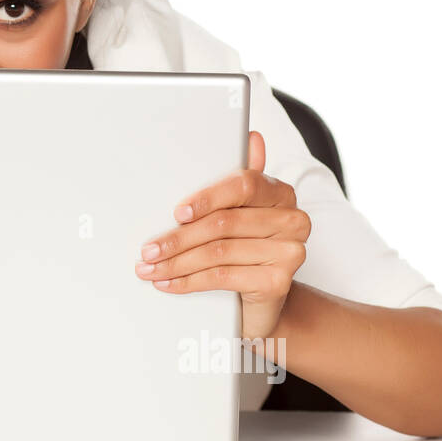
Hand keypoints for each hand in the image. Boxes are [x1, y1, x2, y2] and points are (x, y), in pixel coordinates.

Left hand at [134, 131, 309, 339]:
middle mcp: (293, 219)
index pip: (243, 185)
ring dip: (176, 262)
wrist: (264, 302)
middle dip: (178, 238)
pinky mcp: (279, 282)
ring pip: (219, 251)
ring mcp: (290, 252)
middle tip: (149, 249)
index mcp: (280, 193)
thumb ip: (238, 182)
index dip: (207, 198)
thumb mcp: (239, 214)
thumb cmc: (245, 250)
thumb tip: (252, 138)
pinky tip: (169, 283)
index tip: (177, 213)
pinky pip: (224, 277)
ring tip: (150, 268)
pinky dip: (189, 281)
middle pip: (224, 223)